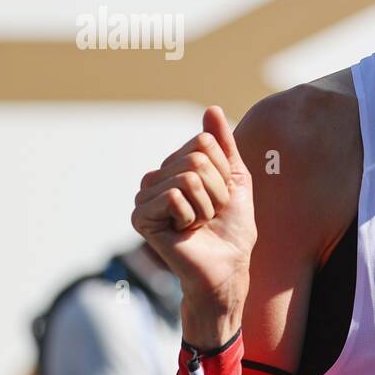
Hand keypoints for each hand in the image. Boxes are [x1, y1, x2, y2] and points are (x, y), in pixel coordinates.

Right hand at [131, 106, 256, 347]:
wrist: (228, 265)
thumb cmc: (232, 226)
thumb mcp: (235, 178)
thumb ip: (223, 145)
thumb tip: (211, 109)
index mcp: (175, 166)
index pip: (203, 142)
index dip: (223, 171)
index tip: (222, 196)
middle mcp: (155, 178)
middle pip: (196, 158)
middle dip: (217, 189)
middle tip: (211, 212)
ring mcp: (144, 197)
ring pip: (188, 176)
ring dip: (206, 204)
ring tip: (200, 222)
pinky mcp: (139, 216)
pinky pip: (175, 196)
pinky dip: (192, 215)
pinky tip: (185, 230)